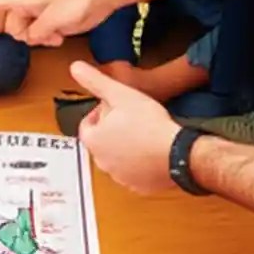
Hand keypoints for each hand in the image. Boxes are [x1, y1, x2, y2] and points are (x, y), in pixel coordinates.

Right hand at [0, 0, 113, 47]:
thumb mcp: (54, 17)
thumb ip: (37, 30)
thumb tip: (29, 38)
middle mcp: (30, 6)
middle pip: (11, 26)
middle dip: (22, 34)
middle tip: (39, 32)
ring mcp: (41, 15)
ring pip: (25, 34)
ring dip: (37, 39)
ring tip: (54, 33)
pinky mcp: (52, 23)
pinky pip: (40, 37)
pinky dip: (48, 40)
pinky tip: (59, 37)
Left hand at [72, 61, 180, 194]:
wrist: (177, 153)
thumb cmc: (149, 124)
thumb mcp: (120, 94)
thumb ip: (95, 81)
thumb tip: (75, 67)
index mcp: (93, 141)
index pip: (86, 125)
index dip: (99, 113)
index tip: (113, 107)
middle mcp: (102, 162)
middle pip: (101, 141)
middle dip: (112, 129)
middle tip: (130, 118)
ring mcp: (120, 177)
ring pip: (117, 157)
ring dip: (125, 146)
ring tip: (143, 132)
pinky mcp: (138, 186)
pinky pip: (134, 172)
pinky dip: (139, 163)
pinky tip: (153, 149)